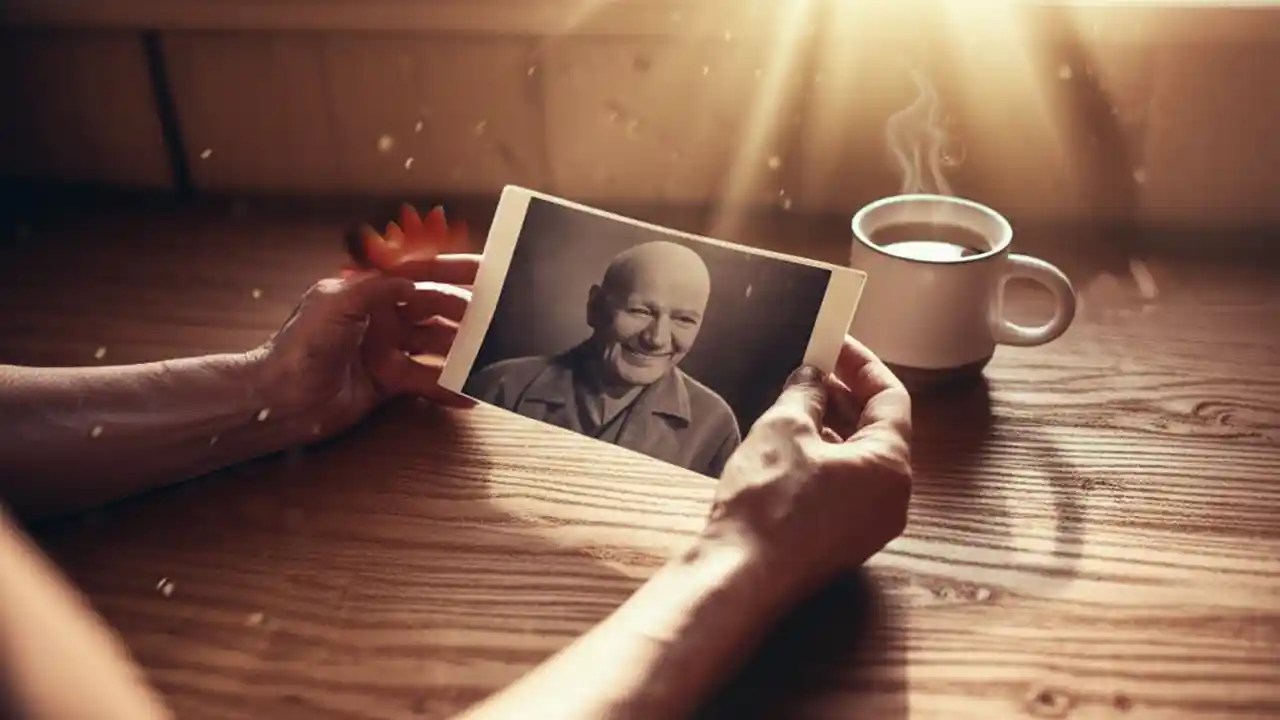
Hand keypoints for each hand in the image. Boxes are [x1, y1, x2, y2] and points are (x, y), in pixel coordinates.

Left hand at [250, 254, 479, 440]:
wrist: (280, 399)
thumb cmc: (299, 346)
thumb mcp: (336, 304)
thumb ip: (377, 289)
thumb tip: (415, 281)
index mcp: (367, 291)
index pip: (417, 273)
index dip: (451, 270)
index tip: (486, 270)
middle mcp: (381, 317)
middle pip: (433, 308)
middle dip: (464, 311)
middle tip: (498, 317)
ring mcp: (386, 349)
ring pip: (435, 344)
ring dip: (462, 349)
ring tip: (493, 354)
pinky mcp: (389, 381)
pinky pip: (426, 381)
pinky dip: (448, 387)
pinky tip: (472, 392)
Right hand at [705, 336, 912, 591]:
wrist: (742, 575)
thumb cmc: (767, 505)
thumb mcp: (783, 429)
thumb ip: (804, 394)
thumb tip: (811, 378)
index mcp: (890, 467)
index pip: (891, 398)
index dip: (862, 366)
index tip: (837, 343)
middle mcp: (891, 498)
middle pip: (879, 430)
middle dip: (845, 395)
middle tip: (812, 367)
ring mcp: (868, 525)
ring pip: (859, 460)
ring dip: (832, 428)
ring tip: (794, 403)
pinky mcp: (842, 542)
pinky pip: (845, 488)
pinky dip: (825, 460)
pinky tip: (789, 447)